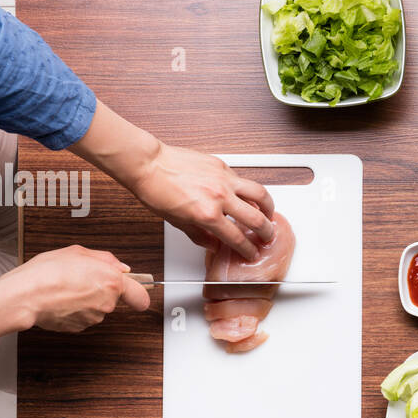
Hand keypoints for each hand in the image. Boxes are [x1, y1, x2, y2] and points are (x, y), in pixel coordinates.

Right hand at [12, 245, 151, 331]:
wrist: (26, 295)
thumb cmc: (47, 272)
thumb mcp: (78, 252)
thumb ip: (105, 259)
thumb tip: (120, 267)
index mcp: (112, 282)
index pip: (140, 296)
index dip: (138, 293)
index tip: (136, 291)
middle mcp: (107, 303)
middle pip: (113, 298)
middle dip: (101, 289)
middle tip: (82, 278)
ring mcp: (94, 317)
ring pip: (97, 307)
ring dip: (86, 299)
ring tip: (66, 287)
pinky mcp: (79, 327)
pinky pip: (82, 316)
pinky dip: (74, 309)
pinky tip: (61, 299)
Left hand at [126, 142, 274, 259]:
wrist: (148, 164)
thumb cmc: (156, 190)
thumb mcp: (176, 222)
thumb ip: (200, 235)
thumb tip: (213, 244)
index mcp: (207, 215)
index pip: (237, 238)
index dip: (247, 249)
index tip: (251, 252)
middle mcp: (219, 197)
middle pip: (255, 218)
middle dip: (265, 232)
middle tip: (267, 236)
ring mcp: (223, 179)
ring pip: (259, 194)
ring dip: (268, 206)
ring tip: (269, 213)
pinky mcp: (221, 165)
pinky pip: (242, 179)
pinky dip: (248, 189)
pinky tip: (246, 194)